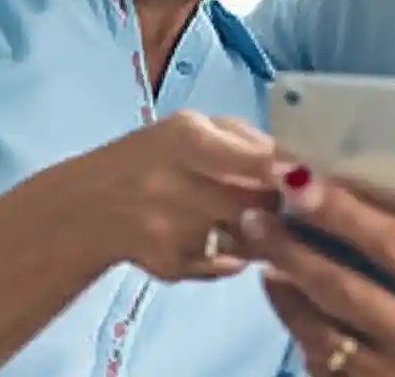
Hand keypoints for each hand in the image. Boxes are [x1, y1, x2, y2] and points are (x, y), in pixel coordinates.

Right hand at [57, 111, 278, 280]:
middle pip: (258, 204)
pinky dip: (236, 255)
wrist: (88, 207)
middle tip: (291, 199)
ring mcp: (173, 232)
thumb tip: (295, 166)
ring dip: (264, 232)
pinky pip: (229, 265)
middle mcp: (175, 185)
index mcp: (185, 139)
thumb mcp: (193, 128)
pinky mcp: (172, 266)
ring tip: (254, 215)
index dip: (286, 173)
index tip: (306, 179)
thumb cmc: (154, 157)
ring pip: (250, 239)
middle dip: (281, 204)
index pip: (251, 160)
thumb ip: (246, 140)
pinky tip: (224, 238)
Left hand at [239, 148, 394, 376]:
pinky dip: (300, 333)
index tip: (297, 179)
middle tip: (255, 217)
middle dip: (291, 250)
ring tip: (263, 258)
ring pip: (323, 337)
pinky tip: (288, 301)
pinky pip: (325, 369)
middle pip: (344, 292)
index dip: (342, 212)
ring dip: (286, 294)